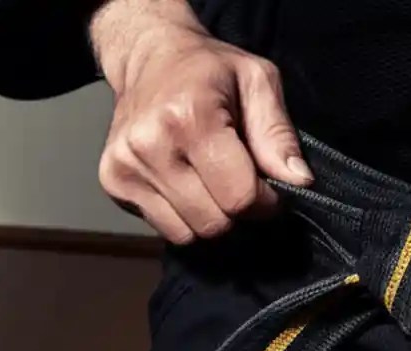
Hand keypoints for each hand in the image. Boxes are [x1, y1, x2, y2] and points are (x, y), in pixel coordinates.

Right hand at [92, 3, 312, 243]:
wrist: (148, 57)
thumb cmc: (208, 69)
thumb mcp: (258, 82)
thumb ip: (279, 134)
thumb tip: (299, 182)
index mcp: (191, 116)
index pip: (239, 197)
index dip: (264, 201)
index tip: (267, 186)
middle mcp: (151, 144)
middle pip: (213, 222)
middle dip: (236, 211)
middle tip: (238, 182)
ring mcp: (125, 166)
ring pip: (187, 234)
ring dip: (208, 216)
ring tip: (208, 180)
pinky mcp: (112, 182)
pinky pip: (163, 228)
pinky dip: (182, 215)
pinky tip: (183, 182)